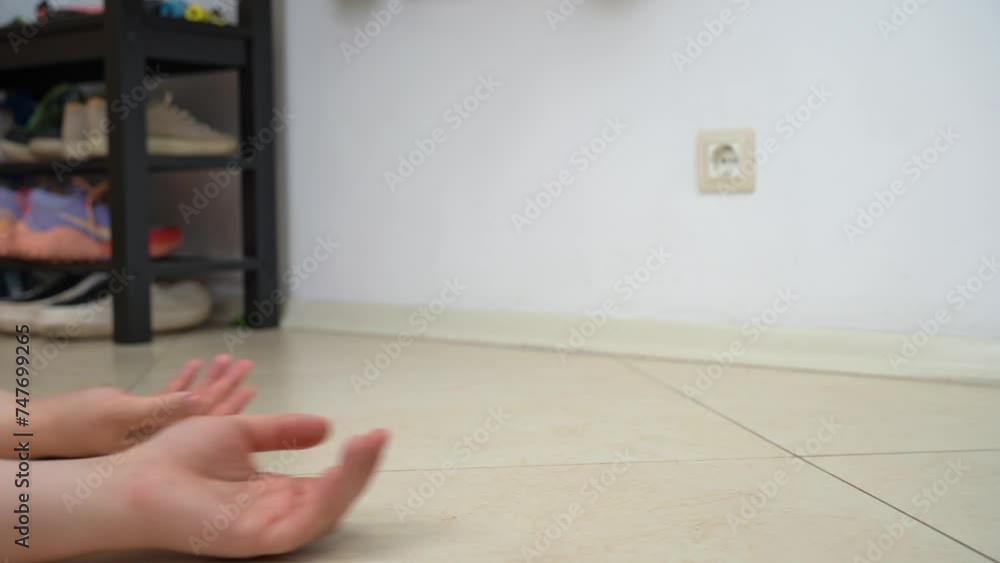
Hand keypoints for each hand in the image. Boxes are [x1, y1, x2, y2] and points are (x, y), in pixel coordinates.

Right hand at [30, 355, 256, 458]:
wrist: (48, 427)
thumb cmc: (83, 422)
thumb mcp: (125, 412)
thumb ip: (164, 407)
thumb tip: (202, 400)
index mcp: (165, 439)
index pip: (208, 419)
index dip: (232, 401)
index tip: (250, 382)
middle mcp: (164, 436)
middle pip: (205, 408)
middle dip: (226, 385)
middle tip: (246, 364)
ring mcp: (152, 427)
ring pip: (189, 401)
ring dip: (208, 380)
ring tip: (226, 360)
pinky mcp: (138, 416)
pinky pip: (167, 398)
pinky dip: (181, 381)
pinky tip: (195, 365)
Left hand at [123, 415, 388, 557]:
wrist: (136, 477)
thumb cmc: (175, 459)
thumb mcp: (240, 432)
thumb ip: (282, 431)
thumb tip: (324, 426)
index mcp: (272, 493)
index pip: (326, 482)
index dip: (353, 461)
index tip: (373, 433)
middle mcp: (274, 513)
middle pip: (334, 498)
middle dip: (361, 468)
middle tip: (379, 437)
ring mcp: (266, 529)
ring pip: (325, 512)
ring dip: (352, 480)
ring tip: (366, 446)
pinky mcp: (254, 539)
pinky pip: (302, 524)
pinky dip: (327, 499)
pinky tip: (339, 469)